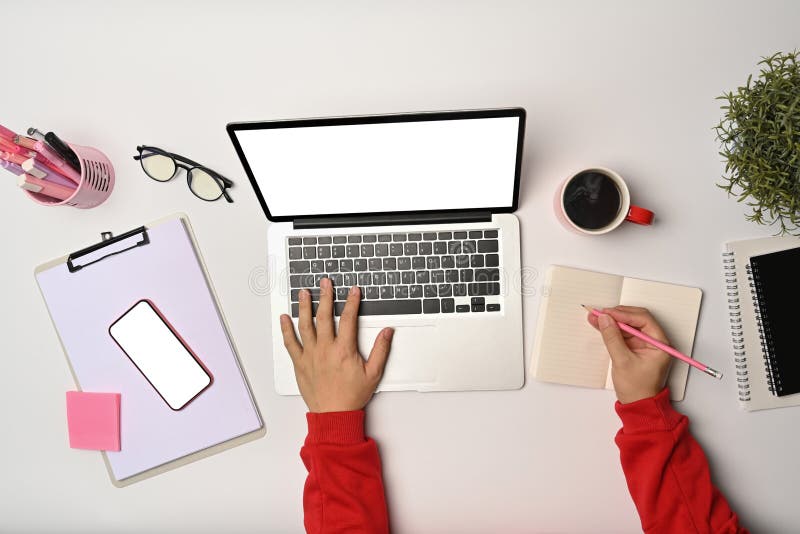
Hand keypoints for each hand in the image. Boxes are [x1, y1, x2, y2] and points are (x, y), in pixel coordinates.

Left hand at [280, 278, 393, 412]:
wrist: (334, 414)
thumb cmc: (352, 396)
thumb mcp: (374, 373)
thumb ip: (381, 350)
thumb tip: (387, 332)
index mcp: (344, 350)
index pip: (348, 319)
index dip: (352, 302)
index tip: (353, 291)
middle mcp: (325, 349)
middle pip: (324, 316)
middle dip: (326, 296)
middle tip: (325, 283)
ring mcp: (310, 355)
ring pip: (305, 325)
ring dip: (305, 307)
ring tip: (304, 293)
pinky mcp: (300, 363)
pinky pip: (290, 343)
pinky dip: (286, 329)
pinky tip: (283, 318)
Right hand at [587, 306, 670, 403]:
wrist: (638, 405)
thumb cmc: (638, 389)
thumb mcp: (623, 361)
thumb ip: (613, 338)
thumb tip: (605, 319)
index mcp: (660, 344)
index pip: (644, 320)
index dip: (624, 314)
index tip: (608, 313)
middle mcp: (654, 341)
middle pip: (636, 319)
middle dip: (617, 315)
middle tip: (600, 314)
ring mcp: (644, 344)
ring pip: (628, 325)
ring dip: (612, 321)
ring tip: (595, 318)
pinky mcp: (635, 348)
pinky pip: (623, 334)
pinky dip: (612, 329)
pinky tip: (600, 325)